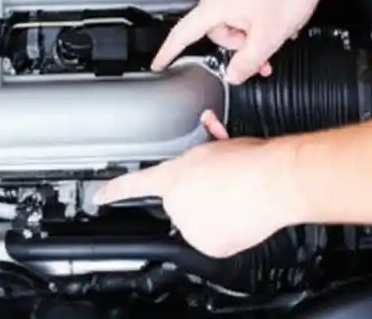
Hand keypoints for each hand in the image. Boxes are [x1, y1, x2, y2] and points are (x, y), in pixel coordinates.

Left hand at [93, 112, 306, 257]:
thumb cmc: (250, 161)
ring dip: (212, 214)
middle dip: (196, 197)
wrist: (271, 181)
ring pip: (198, 223)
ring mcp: (190, 226)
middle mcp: (175, 202)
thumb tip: (208, 128)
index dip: (115, 191)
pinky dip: (225, 233)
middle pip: (179, 205)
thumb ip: (205, 147)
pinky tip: (237, 216)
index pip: (135, 184)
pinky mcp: (207, 245)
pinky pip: (213, 240)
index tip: (100, 197)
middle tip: (222, 187)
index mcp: (173, 175)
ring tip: (235, 199)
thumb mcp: (218, 145)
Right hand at [153, 0, 336, 83]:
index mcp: (215, 4)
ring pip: (228, 19)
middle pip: (214, 31)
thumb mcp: (268, 38)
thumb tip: (234, 74)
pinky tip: (272, 15)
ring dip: (248, 31)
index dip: (169, 53)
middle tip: (260, 46)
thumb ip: (246, 63)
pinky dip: (252, 17)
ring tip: (271, 27)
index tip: (159, 63)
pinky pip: (237, 5)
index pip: (183, 34)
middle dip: (237, 44)